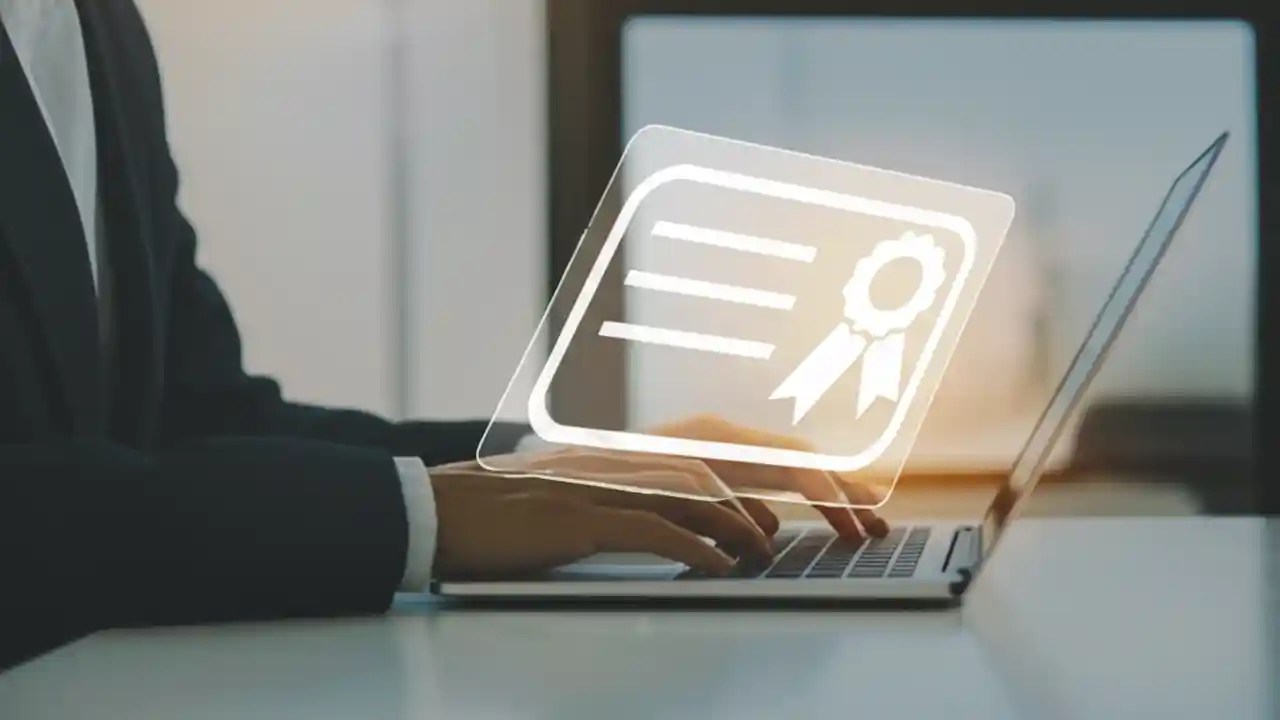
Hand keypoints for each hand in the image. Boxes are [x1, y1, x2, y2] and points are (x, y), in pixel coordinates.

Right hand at [429, 415, 887, 578]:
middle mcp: (644, 453)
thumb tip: (750, 528)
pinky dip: (699, 549)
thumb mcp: (617, 491)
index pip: (756, 448)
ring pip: (710, 490)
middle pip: (751, 461)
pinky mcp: (587, 514)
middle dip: (819, 491)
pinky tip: (726, 570)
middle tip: (863, 527)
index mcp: (656, 444)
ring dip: (756, 524)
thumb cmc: (537, 507)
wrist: (452, 508)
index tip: (863, 503)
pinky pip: (657, 528)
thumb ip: (680, 499)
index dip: (818, 472)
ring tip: (780, 554)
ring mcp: (616, 480)